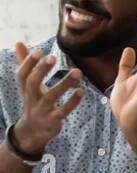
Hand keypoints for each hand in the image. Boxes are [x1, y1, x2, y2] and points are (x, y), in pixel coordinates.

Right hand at [11, 41, 83, 155]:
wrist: (33, 130)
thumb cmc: (33, 100)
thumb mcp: (27, 84)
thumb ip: (24, 63)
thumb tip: (18, 42)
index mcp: (25, 88)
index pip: (22, 74)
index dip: (28, 63)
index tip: (39, 51)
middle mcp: (30, 99)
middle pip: (32, 83)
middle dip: (41, 70)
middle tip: (53, 56)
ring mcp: (41, 110)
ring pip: (51, 97)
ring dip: (64, 84)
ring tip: (78, 71)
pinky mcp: (53, 120)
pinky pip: (63, 111)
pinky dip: (72, 102)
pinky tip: (81, 91)